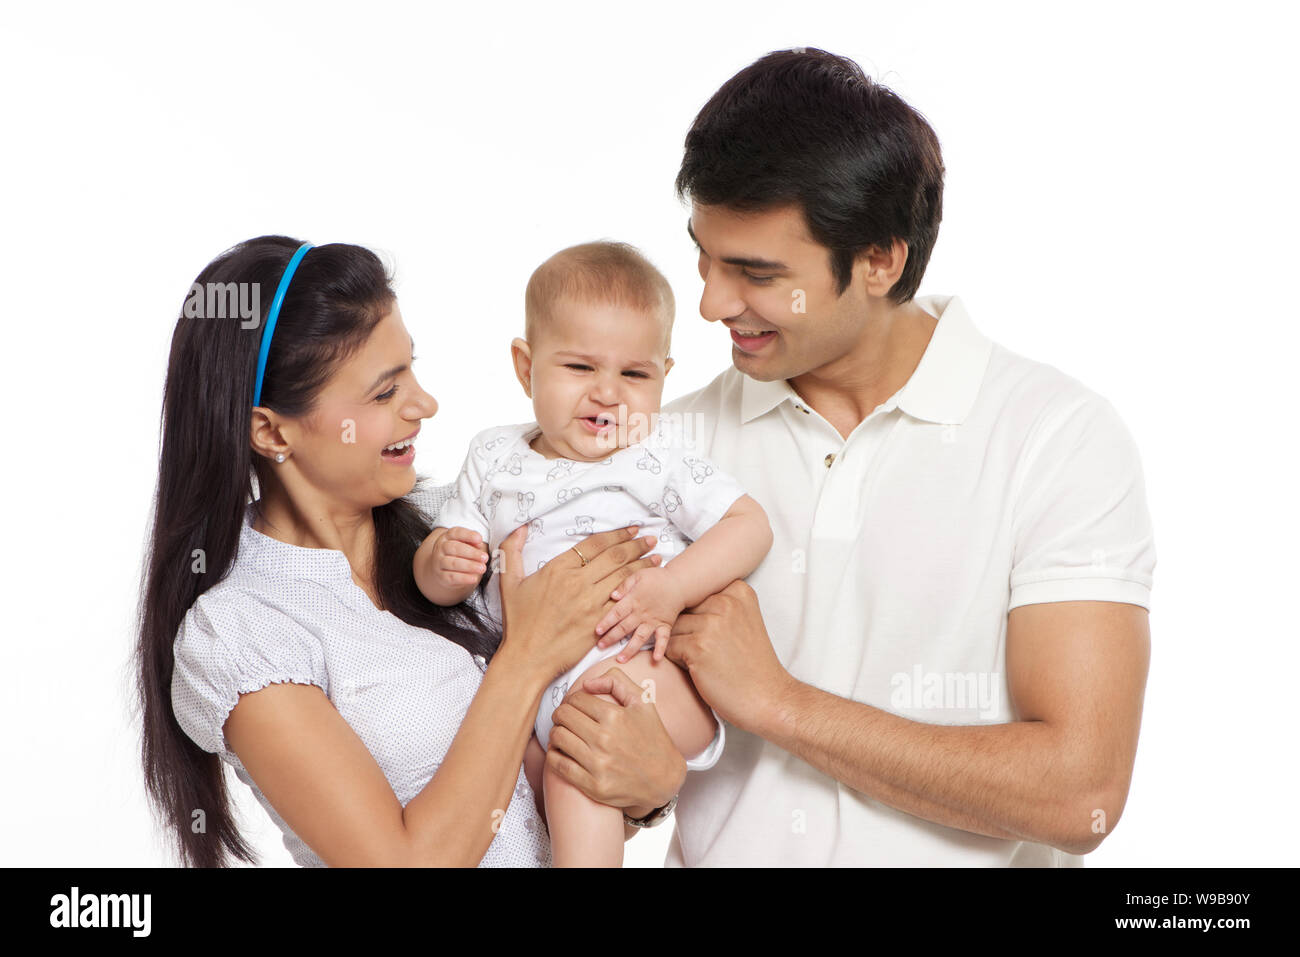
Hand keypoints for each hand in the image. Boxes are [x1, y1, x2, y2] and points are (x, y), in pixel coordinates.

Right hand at [429, 526, 488, 589]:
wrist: (443, 568)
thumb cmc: (459, 553)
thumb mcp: (465, 543)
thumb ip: (473, 542)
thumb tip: (479, 544)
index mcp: (448, 536)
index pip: (457, 533)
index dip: (468, 535)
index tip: (479, 539)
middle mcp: (441, 548)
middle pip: (454, 548)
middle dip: (471, 553)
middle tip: (485, 558)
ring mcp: (439, 562)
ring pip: (453, 563)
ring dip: (469, 566)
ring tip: (482, 568)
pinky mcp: (441, 576)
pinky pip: (452, 577)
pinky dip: (464, 578)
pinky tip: (474, 578)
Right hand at [496, 523, 663, 680]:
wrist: (527, 658)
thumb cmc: (518, 622)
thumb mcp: (509, 582)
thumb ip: (512, 550)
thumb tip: (520, 528)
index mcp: (558, 569)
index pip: (594, 544)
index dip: (616, 534)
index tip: (631, 529)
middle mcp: (577, 582)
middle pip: (614, 557)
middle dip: (636, 545)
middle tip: (650, 539)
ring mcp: (590, 603)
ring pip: (623, 577)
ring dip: (642, 565)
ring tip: (656, 557)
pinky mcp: (599, 622)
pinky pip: (623, 602)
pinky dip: (637, 590)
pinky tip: (647, 585)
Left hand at [547, 666, 686, 811]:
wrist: (664, 778)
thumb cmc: (652, 736)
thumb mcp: (643, 701)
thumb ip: (616, 681)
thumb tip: (587, 683)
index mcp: (615, 716)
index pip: (576, 699)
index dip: (572, 699)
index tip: (575, 706)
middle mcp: (604, 739)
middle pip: (562, 716)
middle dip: (561, 714)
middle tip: (566, 718)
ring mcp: (598, 764)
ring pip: (557, 738)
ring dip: (556, 732)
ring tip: (564, 733)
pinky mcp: (593, 785)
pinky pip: (558, 765)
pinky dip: (554, 755)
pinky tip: (562, 751)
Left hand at [594, 564, 686, 662]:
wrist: (679, 582)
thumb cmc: (657, 578)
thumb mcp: (638, 575)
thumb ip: (624, 585)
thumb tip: (612, 595)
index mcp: (634, 600)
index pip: (617, 613)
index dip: (606, 622)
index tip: (597, 631)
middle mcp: (642, 613)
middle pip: (624, 628)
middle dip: (611, 638)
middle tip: (600, 647)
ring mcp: (654, 621)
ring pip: (640, 637)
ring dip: (630, 649)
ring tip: (621, 659)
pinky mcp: (665, 625)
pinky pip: (663, 639)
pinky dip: (660, 649)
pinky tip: (656, 659)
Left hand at [664, 579, 792, 730]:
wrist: (766, 698)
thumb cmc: (750, 664)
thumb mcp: (742, 620)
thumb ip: (716, 605)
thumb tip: (673, 601)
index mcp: (738, 591)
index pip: (697, 592)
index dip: (699, 614)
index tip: (716, 633)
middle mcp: (725, 601)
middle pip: (683, 608)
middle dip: (687, 629)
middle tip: (711, 650)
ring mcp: (711, 623)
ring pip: (673, 627)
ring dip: (681, 645)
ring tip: (706, 660)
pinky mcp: (698, 646)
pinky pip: (669, 646)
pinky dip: (678, 660)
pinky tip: (701, 669)